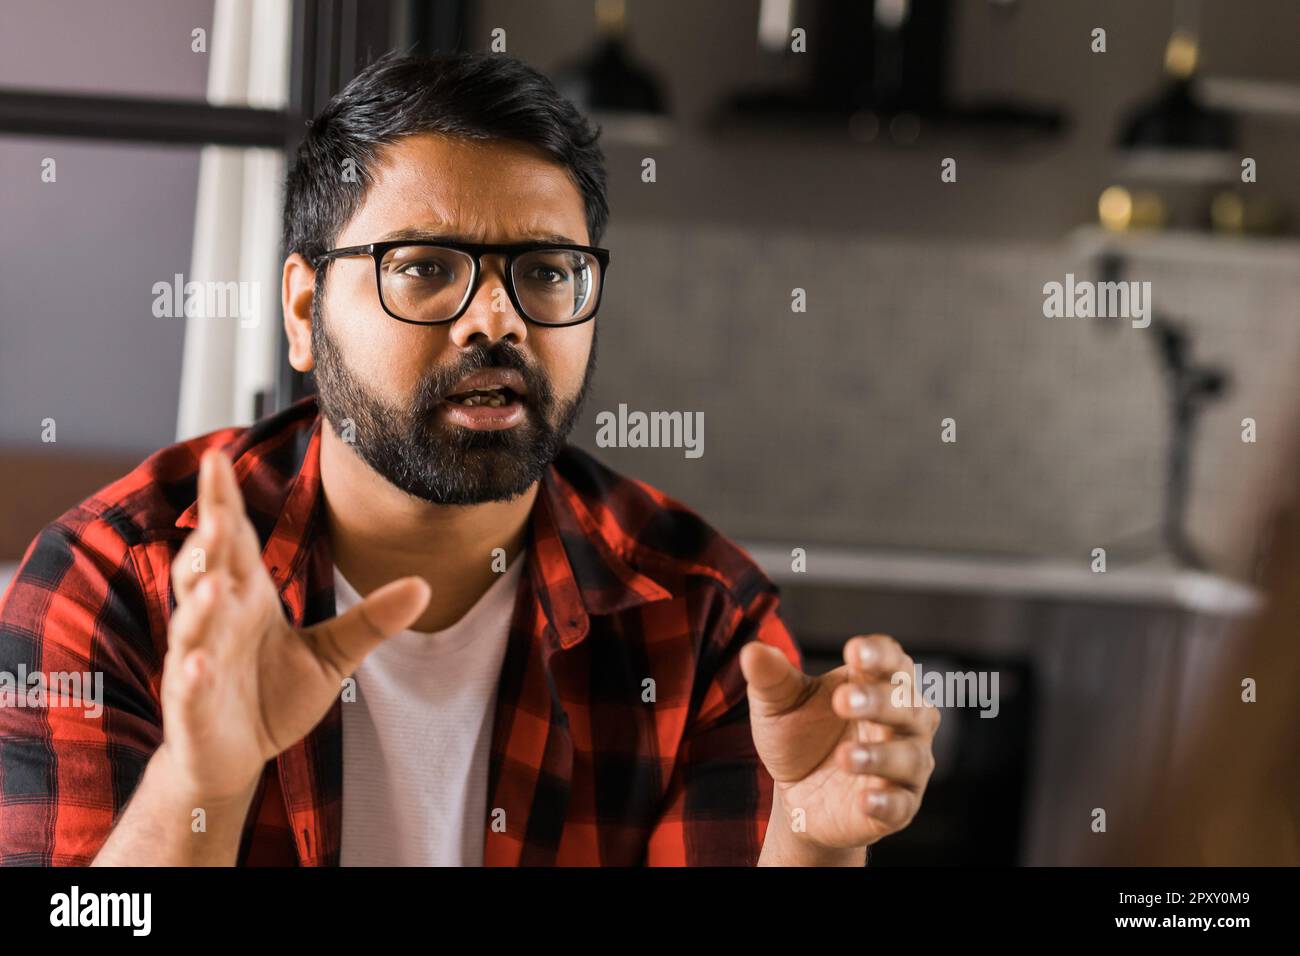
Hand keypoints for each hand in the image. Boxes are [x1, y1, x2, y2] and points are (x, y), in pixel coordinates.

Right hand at [158, 449, 429, 800]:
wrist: (238, 757)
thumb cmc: (274, 695)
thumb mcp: (332, 654)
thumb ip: (371, 620)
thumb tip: (425, 584)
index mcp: (247, 597)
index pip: (233, 540)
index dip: (223, 502)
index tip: (217, 458)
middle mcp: (218, 620)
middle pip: (207, 570)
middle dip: (209, 541)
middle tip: (217, 512)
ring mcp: (198, 661)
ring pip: (193, 624)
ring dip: (200, 605)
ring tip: (214, 582)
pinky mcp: (191, 705)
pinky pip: (188, 686)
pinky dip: (191, 674)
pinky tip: (199, 664)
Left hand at [742, 634, 938, 855]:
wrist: (798, 794)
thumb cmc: (801, 736)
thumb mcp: (778, 705)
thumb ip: (771, 678)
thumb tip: (752, 651)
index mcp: (877, 684)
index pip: (892, 661)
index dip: (878, 654)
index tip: (853, 651)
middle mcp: (904, 720)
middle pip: (905, 703)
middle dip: (877, 701)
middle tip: (842, 701)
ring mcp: (905, 764)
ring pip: (909, 755)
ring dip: (879, 755)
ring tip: (844, 756)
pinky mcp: (899, 805)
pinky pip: (901, 804)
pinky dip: (887, 802)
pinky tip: (866, 800)